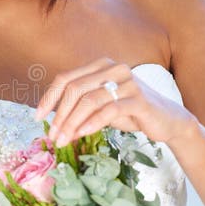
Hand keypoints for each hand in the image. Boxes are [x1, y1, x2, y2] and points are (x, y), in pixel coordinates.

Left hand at [34, 57, 193, 146]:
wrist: (167, 122)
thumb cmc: (130, 113)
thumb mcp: (101, 108)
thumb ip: (80, 109)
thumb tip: (53, 124)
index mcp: (100, 66)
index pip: (66, 79)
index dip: (49, 98)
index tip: (37, 118)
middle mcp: (113, 69)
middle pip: (75, 89)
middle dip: (59, 114)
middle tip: (52, 136)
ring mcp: (127, 82)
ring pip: (89, 100)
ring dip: (72, 123)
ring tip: (63, 140)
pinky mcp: (139, 99)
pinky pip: (109, 110)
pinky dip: (92, 123)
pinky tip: (82, 134)